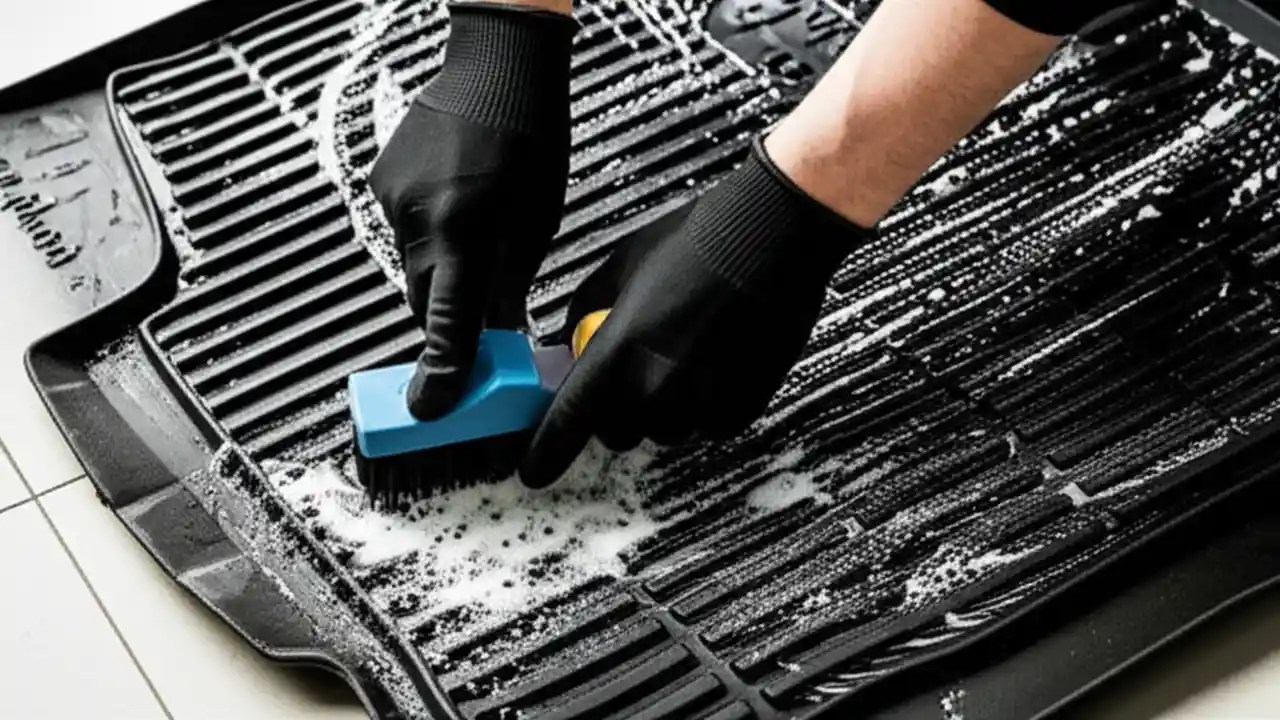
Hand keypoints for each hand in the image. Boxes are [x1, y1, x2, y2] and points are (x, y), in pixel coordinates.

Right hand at [369, 3, 575, 418]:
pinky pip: (403, 234)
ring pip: (413, 270)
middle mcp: (420, 220)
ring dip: (441, 275)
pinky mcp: (380, 186)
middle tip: (476, 319)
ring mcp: (393, 202)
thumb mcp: (536, 224)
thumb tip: (495, 336)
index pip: (448, 322)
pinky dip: (428, 238)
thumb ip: (509, 284)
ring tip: (475, 236)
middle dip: (448, 321)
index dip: (441, 371)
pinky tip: (454, 207)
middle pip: (424, 304)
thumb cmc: (532, 139)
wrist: (496, 68)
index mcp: (467, 231)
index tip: (430, 408)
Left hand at [519, 138, 873, 487]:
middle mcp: (656, 386)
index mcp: (617, 351)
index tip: (534, 469)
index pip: (567, 422)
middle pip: (618, 433)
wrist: (770, 235)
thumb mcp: (619, 267)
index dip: (545, 452)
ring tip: (684, 357)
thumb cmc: (695, 240)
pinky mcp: (741, 406)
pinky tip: (717, 360)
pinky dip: (707, 405)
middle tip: (633, 373)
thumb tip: (572, 345)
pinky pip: (709, 425)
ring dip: (665, 408)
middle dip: (617, 411)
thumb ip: (586, 313)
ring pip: (666, 431)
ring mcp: (701, 401)